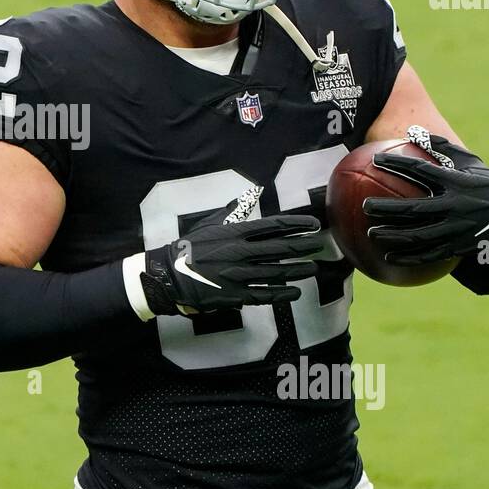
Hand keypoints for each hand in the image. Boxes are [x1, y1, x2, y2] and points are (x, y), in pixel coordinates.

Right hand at [139, 211, 323, 315]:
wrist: (170, 274)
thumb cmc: (190, 247)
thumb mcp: (209, 223)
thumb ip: (232, 210)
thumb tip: (250, 194)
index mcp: (235, 232)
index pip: (273, 227)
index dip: (296, 226)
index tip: (313, 225)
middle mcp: (240, 252)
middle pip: (280, 249)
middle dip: (303, 247)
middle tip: (319, 246)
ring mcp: (239, 275)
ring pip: (276, 272)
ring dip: (297, 271)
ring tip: (312, 268)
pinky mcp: (235, 294)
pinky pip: (264, 293)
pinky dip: (281, 293)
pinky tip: (295, 292)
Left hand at [364, 142, 488, 264]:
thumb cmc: (484, 184)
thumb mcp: (470, 162)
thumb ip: (442, 147)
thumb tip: (413, 131)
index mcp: (457, 183)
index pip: (422, 171)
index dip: (398, 164)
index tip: (376, 160)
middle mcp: (456, 207)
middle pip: (415, 209)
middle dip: (387, 208)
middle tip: (365, 206)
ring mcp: (457, 229)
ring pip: (419, 235)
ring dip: (393, 236)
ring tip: (371, 234)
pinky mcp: (458, 247)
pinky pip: (430, 255)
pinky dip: (409, 257)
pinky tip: (389, 257)